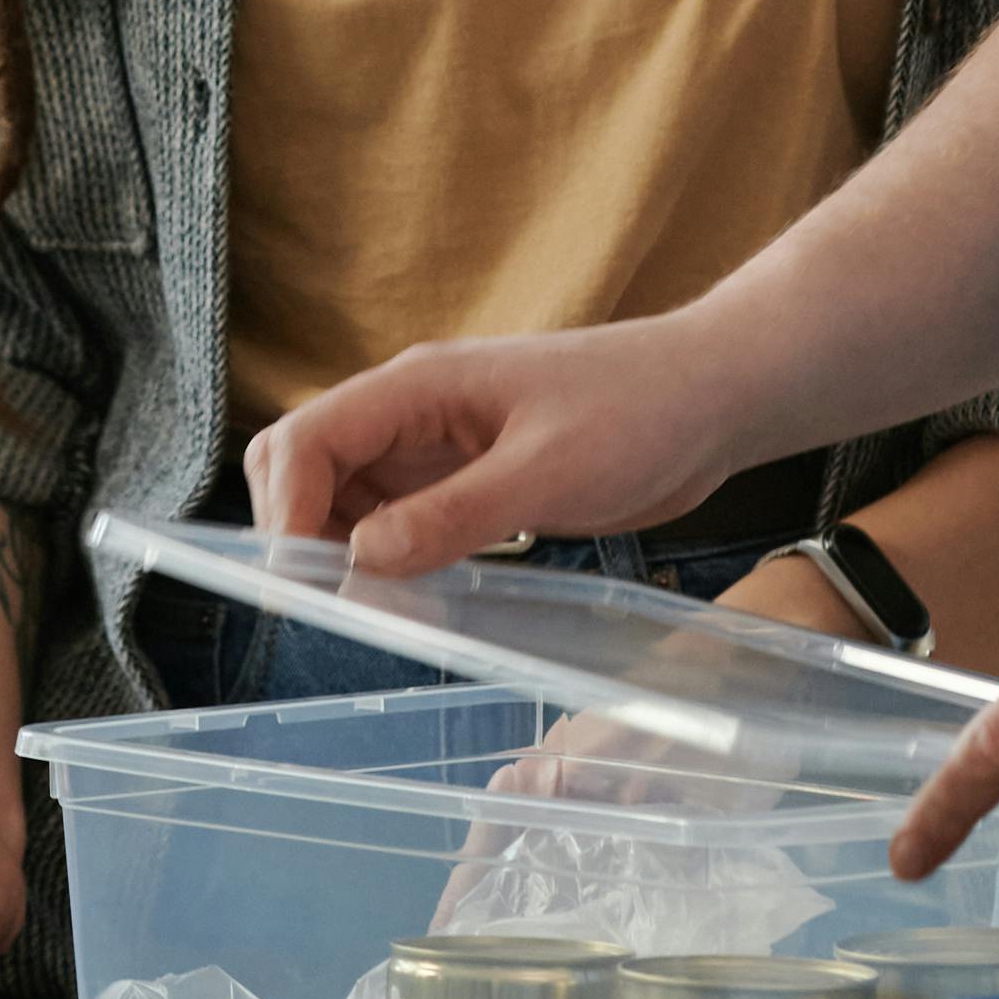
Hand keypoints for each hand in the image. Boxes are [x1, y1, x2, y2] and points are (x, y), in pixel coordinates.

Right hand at [247, 312, 744, 578]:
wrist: (713, 396)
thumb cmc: (642, 413)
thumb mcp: (549, 472)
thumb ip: (453, 516)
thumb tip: (359, 562)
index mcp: (419, 387)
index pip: (307, 439)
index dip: (285, 514)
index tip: (302, 586)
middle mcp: (414, 412)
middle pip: (305, 462)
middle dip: (297, 530)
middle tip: (333, 606)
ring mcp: (438, 445)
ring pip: (345, 497)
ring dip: (341, 551)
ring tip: (379, 612)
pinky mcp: (468, 478)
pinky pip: (397, 519)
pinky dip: (389, 559)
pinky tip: (419, 597)